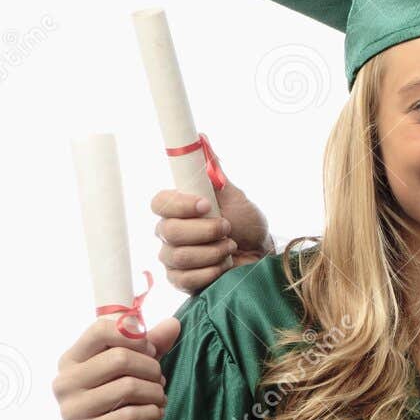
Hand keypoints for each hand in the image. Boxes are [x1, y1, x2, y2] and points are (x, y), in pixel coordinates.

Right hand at [55, 317, 182, 419]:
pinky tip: (152, 416)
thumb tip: (173, 324)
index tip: (149, 350)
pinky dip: (152, 414)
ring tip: (158, 399)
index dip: (134, 337)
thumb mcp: (133, 369)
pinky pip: (130, 415)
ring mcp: (72, 409)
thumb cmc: (117, 401)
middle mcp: (65, 381)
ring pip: (129, 387)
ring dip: (156, 393)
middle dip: (152, 369)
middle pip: (120, 359)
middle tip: (159, 380)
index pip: (101, 329)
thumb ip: (151, 345)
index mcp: (72, 359)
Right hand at [151, 180, 271, 293]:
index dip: (180, 205)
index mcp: (178, 208)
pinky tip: (224, 266)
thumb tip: (203, 138)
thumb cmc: (246, 224)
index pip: (159, 203)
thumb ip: (216, 174)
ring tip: (230, 247)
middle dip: (206, 231)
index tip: (206, 205)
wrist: (260, 254)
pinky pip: (185, 279)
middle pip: (169, 231)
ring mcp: (172, 258)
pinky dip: (211, 271)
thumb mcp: (235, 196)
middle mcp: (169, 232)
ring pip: (180, 256)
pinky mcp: (180, 280)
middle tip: (227, 229)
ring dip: (213, 251)